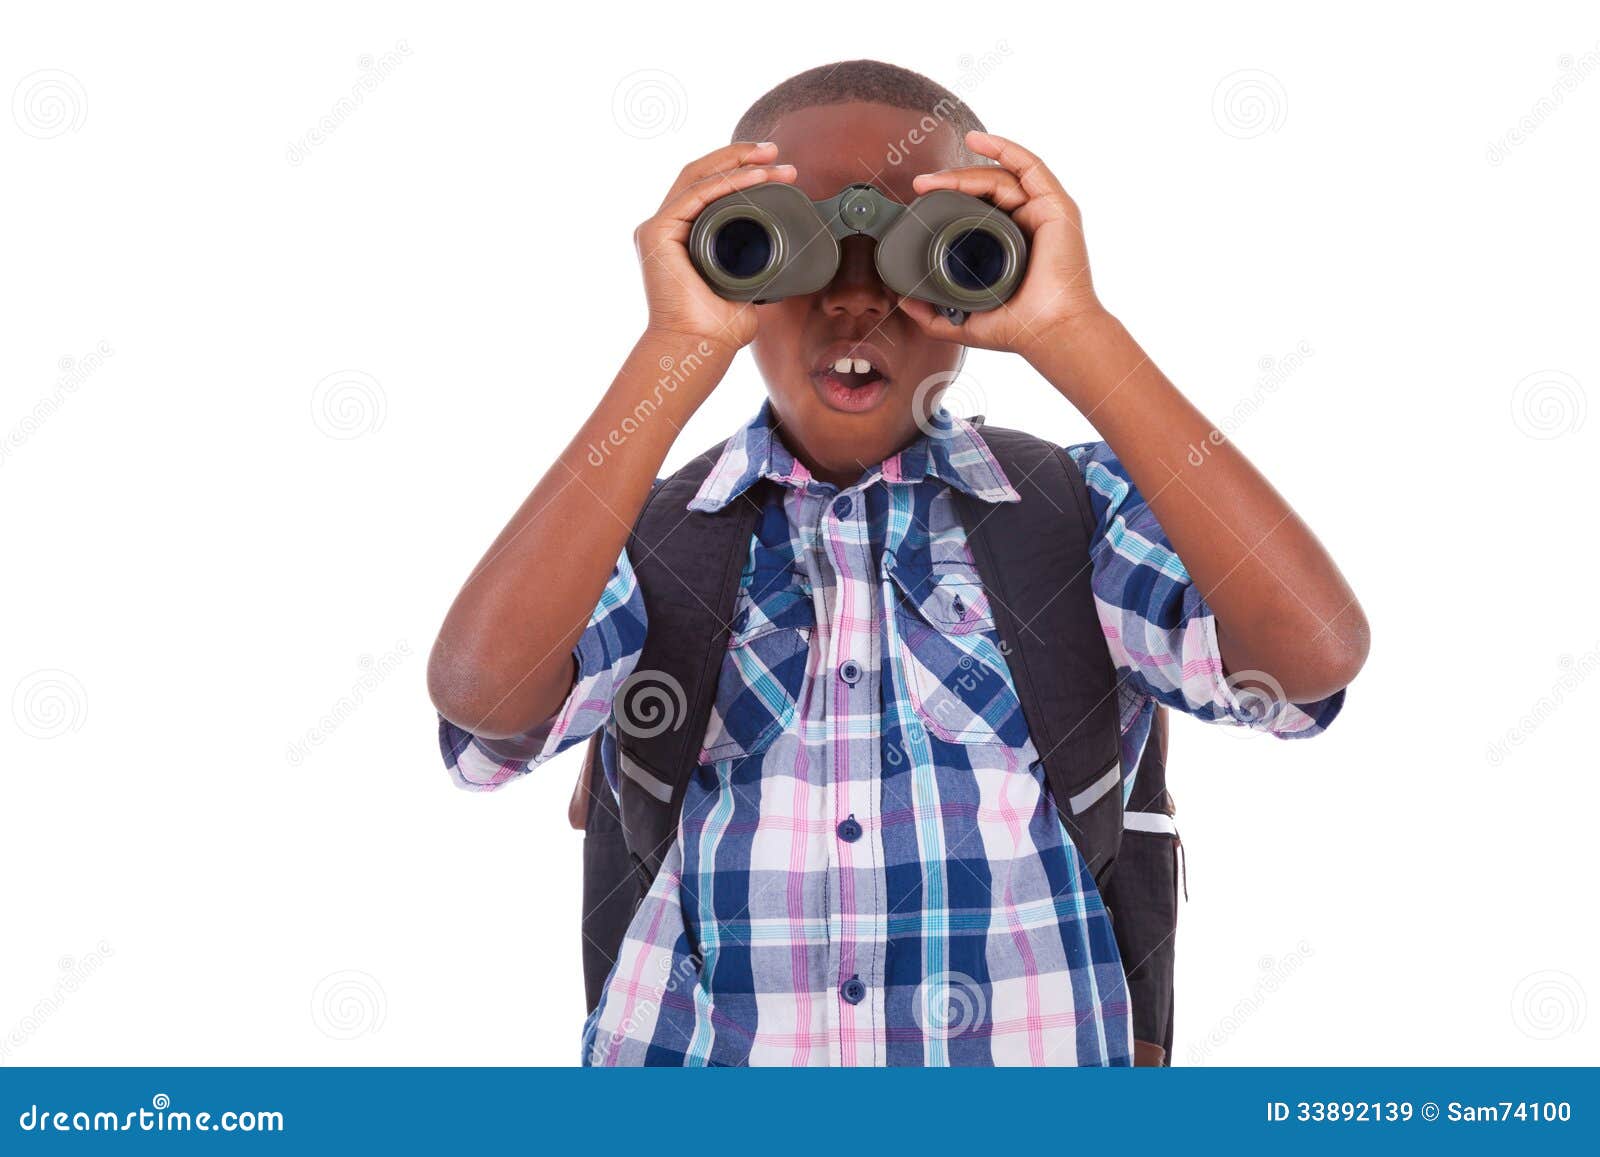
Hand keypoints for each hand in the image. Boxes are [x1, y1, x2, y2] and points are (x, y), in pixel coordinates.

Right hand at [633, 141, 796, 354]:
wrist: (697, 347)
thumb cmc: (717, 327)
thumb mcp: (745, 287)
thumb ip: (755, 272)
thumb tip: (782, 266)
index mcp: (683, 237)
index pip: (709, 190)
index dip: (741, 172)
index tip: (777, 169)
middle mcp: (667, 228)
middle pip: (702, 176)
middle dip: (740, 158)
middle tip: (776, 152)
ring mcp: (658, 228)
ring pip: (699, 178)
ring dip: (738, 163)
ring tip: (772, 158)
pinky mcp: (655, 233)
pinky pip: (696, 195)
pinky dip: (726, 183)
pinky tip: (754, 177)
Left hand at [898, 130, 1106, 358]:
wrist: (1049, 332)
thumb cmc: (1019, 328)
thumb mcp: (964, 322)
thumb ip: (933, 316)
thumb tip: (903, 302)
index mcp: (1009, 245)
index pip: (978, 209)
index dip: (949, 199)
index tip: (920, 201)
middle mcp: (1026, 225)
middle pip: (986, 190)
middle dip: (950, 183)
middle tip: (920, 187)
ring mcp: (1041, 213)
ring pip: (1001, 177)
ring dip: (965, 171)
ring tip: (934, 180)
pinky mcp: (1055, 206)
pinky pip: (1029, 166)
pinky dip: (1005, 148)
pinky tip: (978, 140)